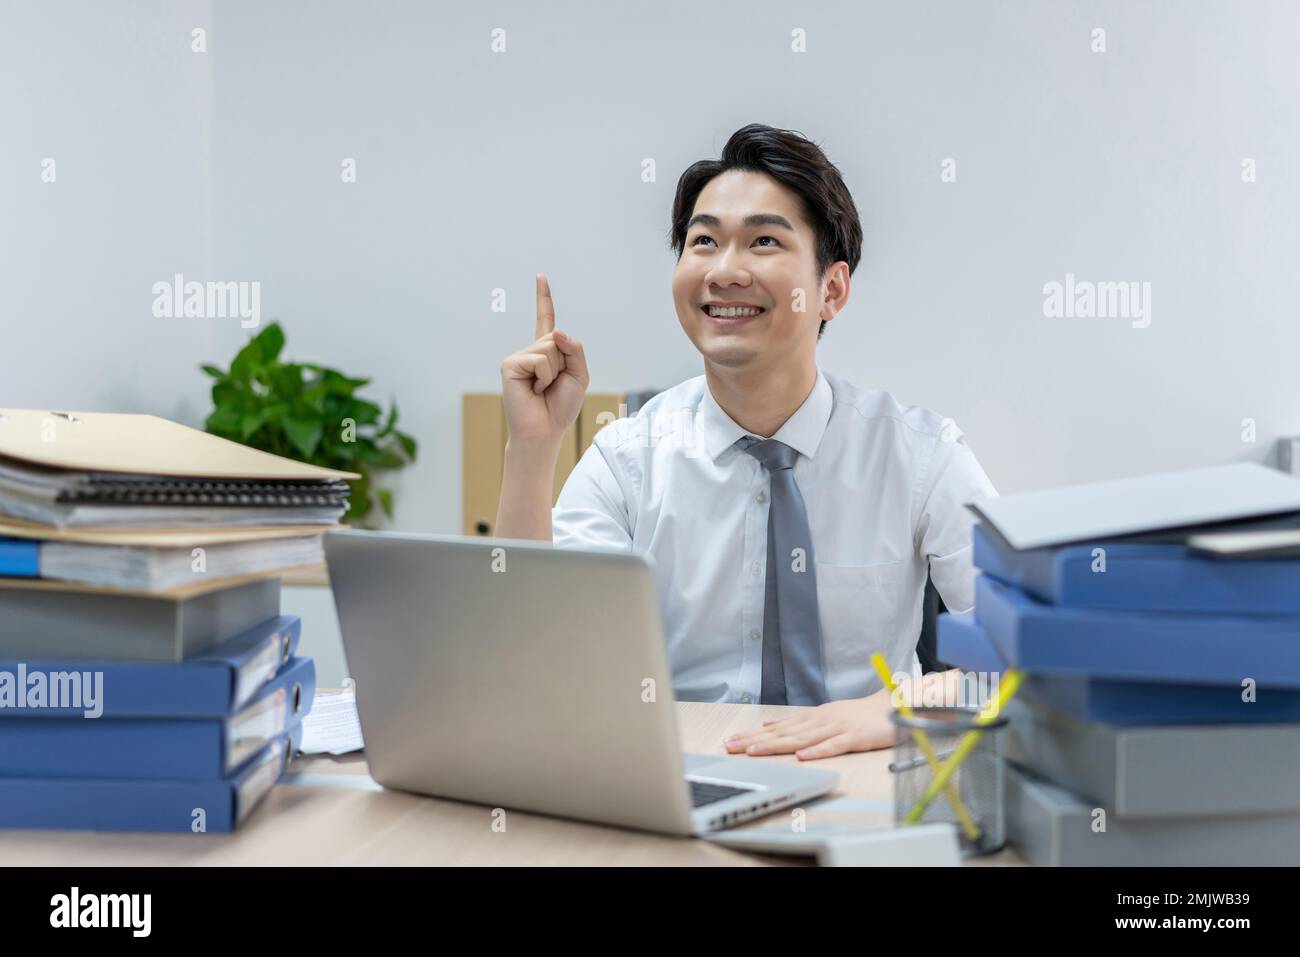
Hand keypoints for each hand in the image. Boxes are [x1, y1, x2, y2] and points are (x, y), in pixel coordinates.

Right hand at [499, 274, 589, 445]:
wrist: (544, 431)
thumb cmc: (560, 407)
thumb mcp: (579, 376)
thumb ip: (575, 350)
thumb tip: (557, 331)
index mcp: (546, 352)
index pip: (545, 320)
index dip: (543, 298)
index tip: (540, 277)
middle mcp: (530, 351)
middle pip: (559, 338)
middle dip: (565, 363)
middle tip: (552, 386)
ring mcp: (519, 357)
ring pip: (550, 348)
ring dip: (554, 373)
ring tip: (542, 390)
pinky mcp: (510, 364)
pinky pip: (540, 360)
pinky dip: (544, 377)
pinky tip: (534, 391)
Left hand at [723, 691, 895, 760]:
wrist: (894, 703)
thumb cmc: (858, 714)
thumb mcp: (824, 714)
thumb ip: (798, 722)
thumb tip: (769, 725)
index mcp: (812, 717)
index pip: (778, 728)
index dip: (753, 735)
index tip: (731, 741)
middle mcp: (820, 720)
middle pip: (783, 733)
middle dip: (756, 740)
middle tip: (731, 746)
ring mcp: (837, 728)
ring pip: (802, 738)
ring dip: (777, 745)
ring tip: (755, 751)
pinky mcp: (855, 737)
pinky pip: (835, 745)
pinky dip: (819, 751)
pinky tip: (803, 757)